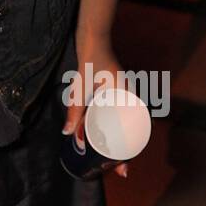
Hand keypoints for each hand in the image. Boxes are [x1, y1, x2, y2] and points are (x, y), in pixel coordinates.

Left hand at [62, 39, 129, 179]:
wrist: (93, 34)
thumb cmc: (92, 58)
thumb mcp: (82, 86)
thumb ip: (76, 109)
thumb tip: (68, 133)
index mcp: (129, 98)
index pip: (137, 132)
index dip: (130, 153)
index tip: (123, 170)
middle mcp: (130, 98)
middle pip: (131, 131)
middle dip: (125, 152)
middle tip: (117, 170)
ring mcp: (123, 95)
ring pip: (124, 125)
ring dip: (119, 141)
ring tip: (111, 159)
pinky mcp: (114, 92)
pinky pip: (117, 115)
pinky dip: (112, 127)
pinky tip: (103, 135)